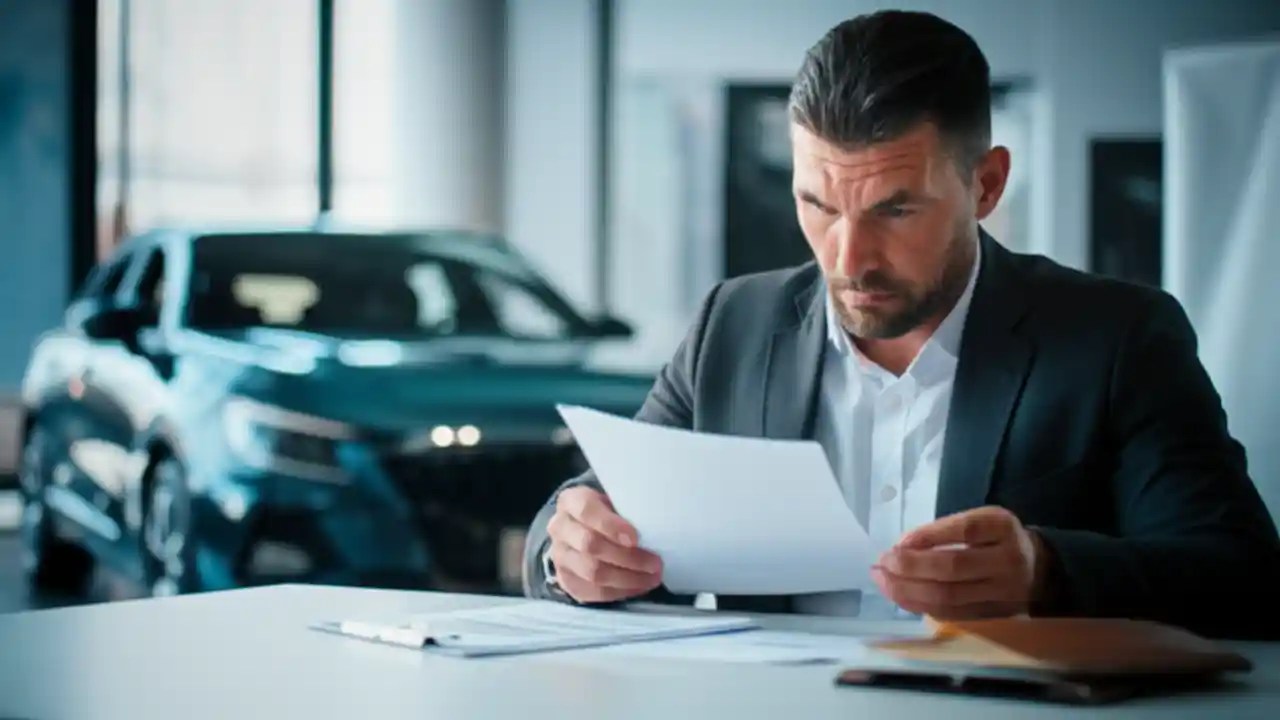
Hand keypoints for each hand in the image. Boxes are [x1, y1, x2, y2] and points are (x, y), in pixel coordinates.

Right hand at [546, 486, 662, 602]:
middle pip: (590, 546)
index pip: (586, 511)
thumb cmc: (606, 511)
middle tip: (655, 563)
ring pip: (592, 573)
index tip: (636, 538)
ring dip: (627, 579)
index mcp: (570, 501)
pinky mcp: (566, 580)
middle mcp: (559, 528)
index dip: (611, 526)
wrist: (580, 529)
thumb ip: (627, 510)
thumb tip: (656, 526)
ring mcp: (560, 556)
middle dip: (627, 557)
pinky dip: (620, 592)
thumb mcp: (613, 500)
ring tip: (652, 578)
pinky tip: (638, 587)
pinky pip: (593, 592)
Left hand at [871, 506, 1046, 619]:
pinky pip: (953, 615)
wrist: (1039, 568)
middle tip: (880, 565)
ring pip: (950, 597)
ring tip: (883, 582)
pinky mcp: (996, 617)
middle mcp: (1008, 560)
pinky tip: (902, 597)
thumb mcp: (978, 520)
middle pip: (953, 568)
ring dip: (908, 591)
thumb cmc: (995, 539)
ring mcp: (1004, 593)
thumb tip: (901, 548)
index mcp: (1002, 527)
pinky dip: (922, 606)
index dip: (926, 537)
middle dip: (909, 568)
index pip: (963, 530)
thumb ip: (943, 530)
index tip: (896, 544)